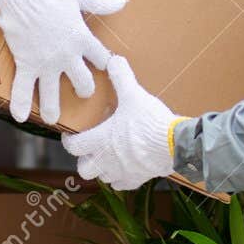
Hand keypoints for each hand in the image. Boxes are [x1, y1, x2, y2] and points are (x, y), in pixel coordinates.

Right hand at [0, 0, 125, 123]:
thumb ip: (101, 2)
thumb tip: (122, 2)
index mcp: (82, 37)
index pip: (100, 57)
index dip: (103, 62)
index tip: (103, 65)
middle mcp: (67, 55)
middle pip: (82, 81)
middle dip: (84, 89)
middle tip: (82, 93)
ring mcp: (46, 63)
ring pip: (52, 93)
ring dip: (54, 108)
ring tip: (53, 118)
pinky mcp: (26, 64)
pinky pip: (22, 88)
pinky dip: (20, 103)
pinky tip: (19, 116)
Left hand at [60, 56, 181, 189]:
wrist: (174, 143)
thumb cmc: (150, 121)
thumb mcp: (134, 95)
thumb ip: (121, 77)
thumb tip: (113, 59)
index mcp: (101, 140)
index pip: (74, 146)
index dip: (69, 141)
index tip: (71, 135)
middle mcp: (107, 160)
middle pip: (84, 169)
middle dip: (85, 160)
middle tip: (90, 148)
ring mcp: (122, 172)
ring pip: (103, 178)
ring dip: (102, 169)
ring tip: (108, 157)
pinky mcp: (137, 179)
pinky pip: (122, 184)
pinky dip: (121, 178)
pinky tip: (126, 167)